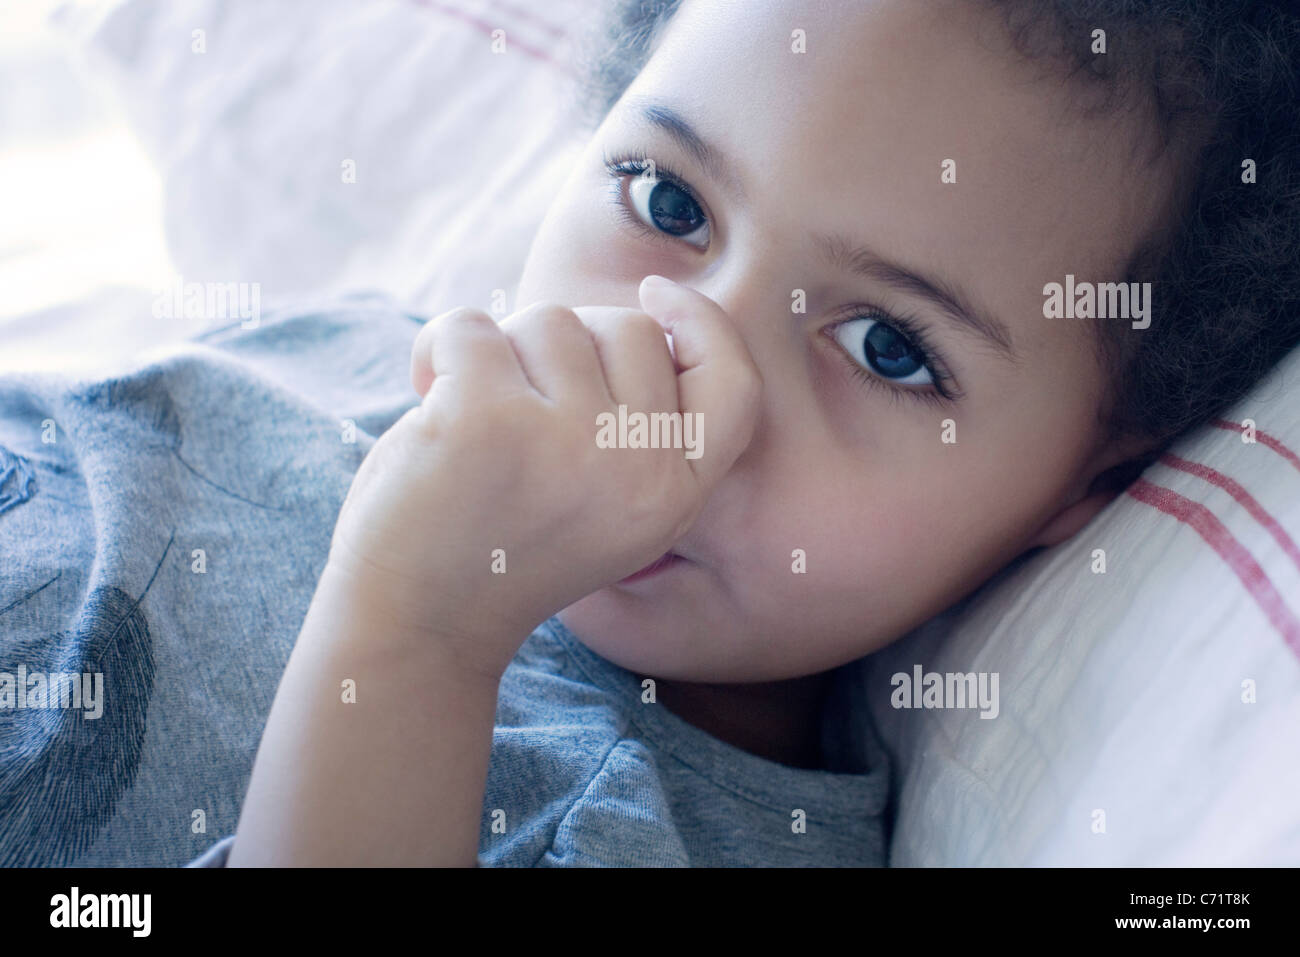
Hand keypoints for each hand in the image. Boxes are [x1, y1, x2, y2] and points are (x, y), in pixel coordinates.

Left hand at [324, 276, 761, 678]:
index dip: (703, 324)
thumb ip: (648, 427)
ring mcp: (565, 440)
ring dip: (502, 354)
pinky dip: (435, 351)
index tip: (658, 296)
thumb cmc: (511, 546)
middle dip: (566, 347)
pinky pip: (469, 325)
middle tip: (521, 410)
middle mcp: (637, 469)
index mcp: (676, 494)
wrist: (420, 624)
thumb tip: (649, 311)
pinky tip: (427, 404)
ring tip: (476, 424)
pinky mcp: (487, 418)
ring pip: (550, 320)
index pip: (731, 382)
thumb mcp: (616, 507)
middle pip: (628, 329)